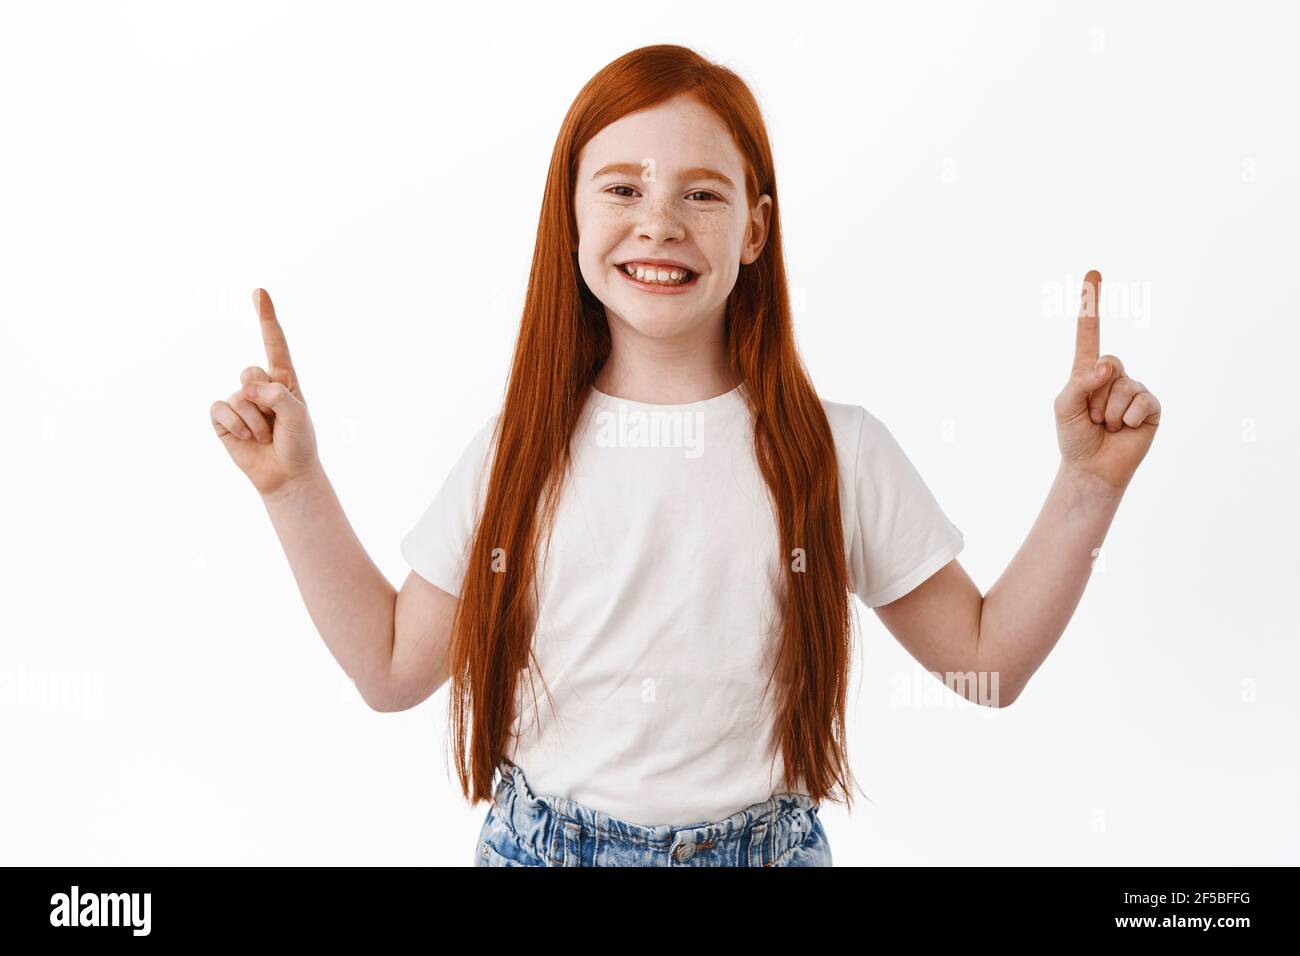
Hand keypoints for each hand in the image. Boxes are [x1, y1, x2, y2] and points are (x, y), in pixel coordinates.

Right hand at [209, 288, 320, 497]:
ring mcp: (240, 401)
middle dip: (263, 399)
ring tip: (265, 435)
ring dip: (255, 422)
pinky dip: (236, 426)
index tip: (259, 291)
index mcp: (283, 379)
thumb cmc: (298, 442)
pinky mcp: (223, 419)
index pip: (274, 343)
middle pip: (250, 372)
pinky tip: (247, 439)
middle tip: (275, 422)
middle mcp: (260, 386)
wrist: (286, 475)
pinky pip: (221, 410)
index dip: (266, 317)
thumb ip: (277, 394)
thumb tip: (247, 388)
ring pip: (238, 396)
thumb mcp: (298, 415)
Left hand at [1053, 270, 1160, 494]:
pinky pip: (1141, 401)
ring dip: (1110, 411)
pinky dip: (1128, 419)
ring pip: (1123, 386)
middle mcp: (1113, 375)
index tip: (1093, 273)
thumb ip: (1080, 382)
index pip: (1090, 333)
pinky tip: (1125, 429)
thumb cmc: (1074, 437)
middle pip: (1108, 363)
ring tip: (1107, 426)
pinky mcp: (1151, 406)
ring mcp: (1134, 389)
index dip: (1091, 304)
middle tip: (1093, 417)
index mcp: (1087, 371)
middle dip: (1095, 395)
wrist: (1093, 468)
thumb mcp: (1064, 407)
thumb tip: (1108, 366)